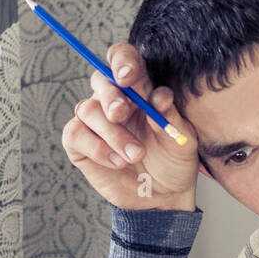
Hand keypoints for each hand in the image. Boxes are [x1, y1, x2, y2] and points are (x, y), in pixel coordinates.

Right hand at [60, 42, 209, 210]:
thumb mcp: (182, 139)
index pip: (124, 60)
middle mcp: (115, 100)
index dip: (122, 60)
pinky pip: (76, 134)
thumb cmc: (174, 161)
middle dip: (110, 96)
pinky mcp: (80, 143)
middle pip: (100, 80)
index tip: (128, 76)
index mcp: (140, 90)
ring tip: (135, 155)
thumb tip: (159, 96)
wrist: (164, 197)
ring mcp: (95, 121)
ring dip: (112, 134)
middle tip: (121, 114)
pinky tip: (118, 162)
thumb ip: (170, 116)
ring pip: (88, 110)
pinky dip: (98, 149)